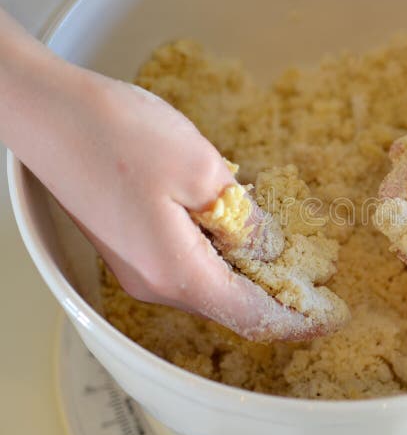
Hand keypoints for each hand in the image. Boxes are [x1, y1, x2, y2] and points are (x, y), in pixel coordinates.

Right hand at [0, 10, 325, 339]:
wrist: (47, 113)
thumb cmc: (117, 136)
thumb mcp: (202, 171)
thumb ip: (244, 221)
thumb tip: (270, 249)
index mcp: (178, 273)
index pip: (251, 316)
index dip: (296, 321)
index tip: (331, 318)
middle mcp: (156, 284)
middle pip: (231, 307)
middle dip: (278, 297)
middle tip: (319, 278)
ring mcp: (139, 269)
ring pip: (210, 287)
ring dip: (250, 274)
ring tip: (288, 251)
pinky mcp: (131, 248)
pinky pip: (188, 266)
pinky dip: (222, 257)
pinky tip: (238, 227)